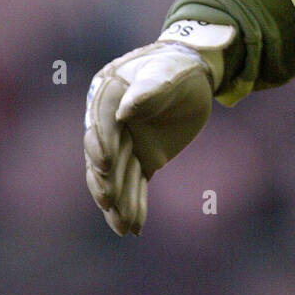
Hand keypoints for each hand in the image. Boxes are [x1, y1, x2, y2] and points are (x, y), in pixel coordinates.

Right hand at [84, 20, 235, 236]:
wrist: (193, 74)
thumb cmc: (176, 66)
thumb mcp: (167, 70)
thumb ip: (149, 88)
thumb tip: (125, 110)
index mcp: (108, 94)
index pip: (101, 123)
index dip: (102, 143)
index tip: (104, 164)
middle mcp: (110, 123)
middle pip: (103, 156)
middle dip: (106, 180)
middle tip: (109, 201)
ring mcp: (124, 143)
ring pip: (116, 177)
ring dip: (119, 201)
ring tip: (124, 227)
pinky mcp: (141, 158)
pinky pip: (135, 184)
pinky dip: (134, 205)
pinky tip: (136, 227)